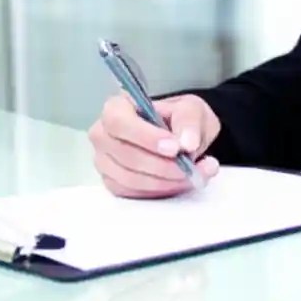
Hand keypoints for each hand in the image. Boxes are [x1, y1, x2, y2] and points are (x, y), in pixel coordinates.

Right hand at [88, 93, 222, 197]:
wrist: (182, 139)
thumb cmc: (178, 119)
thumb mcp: (191, 109)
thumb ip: (189, 122)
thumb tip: (186, 143)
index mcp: (116, 108)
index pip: (119, 122)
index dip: (146, 137)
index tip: (175, 148)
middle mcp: (103, 135)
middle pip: (126, 155)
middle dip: (163, 165)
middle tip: (192, 166)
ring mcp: (105, 162)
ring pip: (130, 179)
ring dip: (167, 181)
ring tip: (196, 174)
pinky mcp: (113, 183)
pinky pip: (134, 193)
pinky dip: (161, 191)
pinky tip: (182, 182)